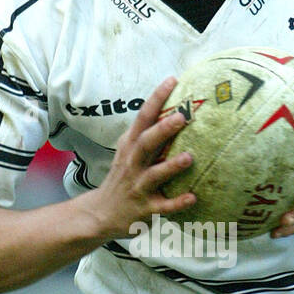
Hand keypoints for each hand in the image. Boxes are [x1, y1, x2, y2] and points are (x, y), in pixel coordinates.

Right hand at [86, 76, 196, 238]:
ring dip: (171, 166)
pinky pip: (163, 207)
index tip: (173, 80)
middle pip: (146, 143)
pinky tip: (193, 198)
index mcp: (131, 146)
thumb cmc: (123, 176)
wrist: (100, 213)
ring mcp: (139, 187)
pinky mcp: (145, 209)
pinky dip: (177, 203)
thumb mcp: (128, 151)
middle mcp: (133, 164)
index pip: (143, 117)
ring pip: (155, 175)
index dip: (157, 98)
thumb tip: (176, 107)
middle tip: (183, 116)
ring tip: (190, 157)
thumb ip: (147, 132)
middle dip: (163, 130)